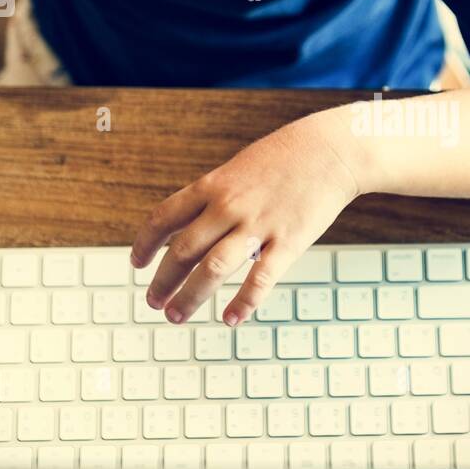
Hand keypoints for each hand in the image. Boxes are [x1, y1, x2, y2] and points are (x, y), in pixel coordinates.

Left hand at [131, 113, 361, 325]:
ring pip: (212, 269)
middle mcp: (228, 206)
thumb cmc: (285, 157)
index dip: (145, 244)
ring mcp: (258, 225)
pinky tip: (230, 319)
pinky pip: (260, 279)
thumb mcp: (238, 168)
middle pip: (182, 250)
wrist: (332, 149)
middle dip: (163, 281)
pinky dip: (243, 304)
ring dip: (190, 297)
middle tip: (154, 302)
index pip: (164, 218)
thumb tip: (191, 225)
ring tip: (176, 315)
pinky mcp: (289, 242)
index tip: (138, 264)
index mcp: (213, 186)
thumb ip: (214, 197)